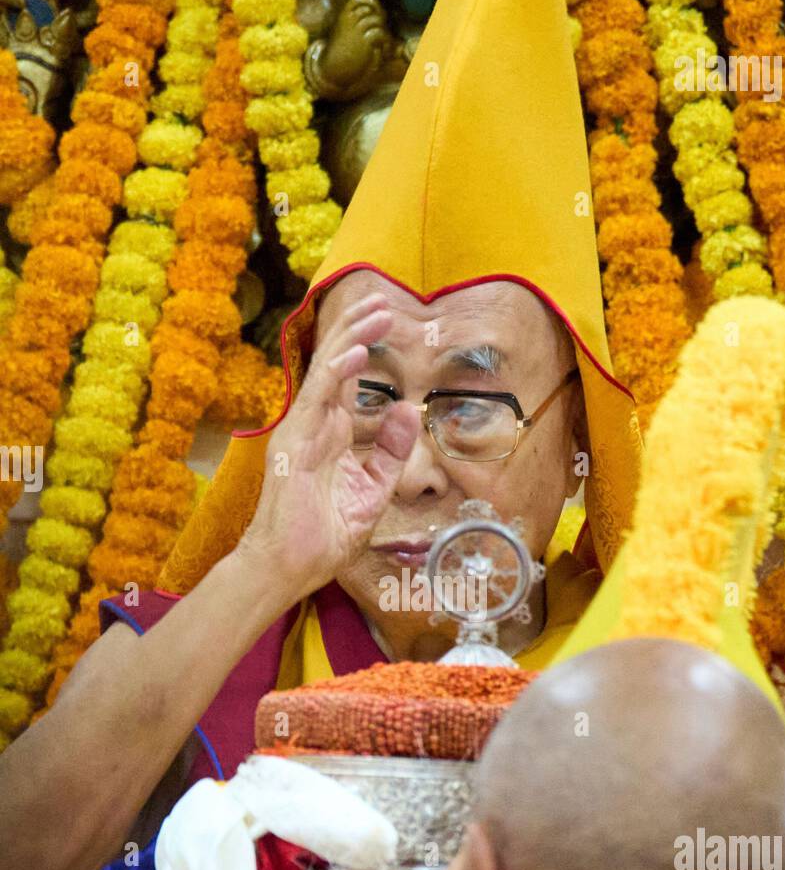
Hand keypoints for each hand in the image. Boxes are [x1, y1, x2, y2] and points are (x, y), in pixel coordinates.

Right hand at [232, 292, 417, 616]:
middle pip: (336, 365)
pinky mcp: (293, 443)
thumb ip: (391, 452)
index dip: (364, 347)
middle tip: (383, 302)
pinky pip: (317, 399)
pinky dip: (336, 373)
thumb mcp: (373, 491)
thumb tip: (409, 409)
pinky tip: (356, 352)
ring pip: (325, 372)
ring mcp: (301, 431)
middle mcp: (314, 425)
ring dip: (350, 339)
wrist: (291, 568)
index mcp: (332, 435)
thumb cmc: (324, 537)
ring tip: (376, 312)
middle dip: (358, 330)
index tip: (388, 321)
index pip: (347, 380)